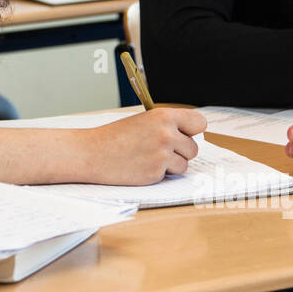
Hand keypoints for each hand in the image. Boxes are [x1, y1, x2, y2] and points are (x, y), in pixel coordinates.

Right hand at [89, 107, 205, 184]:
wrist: (92, 152)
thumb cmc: (115, 137)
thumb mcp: (143, 121)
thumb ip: (166, 126)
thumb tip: (189, 136)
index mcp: (164, 116)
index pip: (199, 123)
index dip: (192, 131)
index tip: (184, 134)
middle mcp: (166, 134)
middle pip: (193, 148)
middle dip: (180, 152)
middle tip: (158, 150)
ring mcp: (162, 154)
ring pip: (184, 164)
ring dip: (171, 165)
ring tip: (148, 158)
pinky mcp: (156, 172)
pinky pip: (170, 175)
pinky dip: (158, 173)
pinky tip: (141, 166)